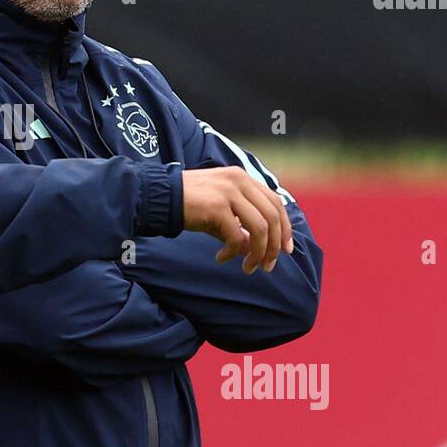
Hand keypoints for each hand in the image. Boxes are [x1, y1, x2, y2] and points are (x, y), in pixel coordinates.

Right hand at [179, 167, 293, 273]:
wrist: (160, 197)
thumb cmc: (190, 204)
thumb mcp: (221, 209)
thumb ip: (241, 224)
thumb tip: (256, 248)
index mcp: (242, 178)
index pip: (276, 203)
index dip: (285, 228)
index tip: (285, 250)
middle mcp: (239, 181)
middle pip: (273, 217)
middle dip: (274, 246)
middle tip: (268, 266)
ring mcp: (228, 192)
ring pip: (260, 228)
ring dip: (258, 253)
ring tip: (248, 268)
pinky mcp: (216, 207)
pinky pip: (236, 237)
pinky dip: (232, 252)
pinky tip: (221, 257)